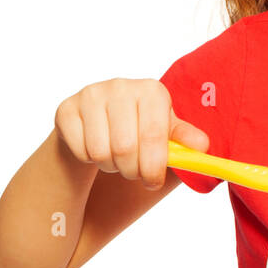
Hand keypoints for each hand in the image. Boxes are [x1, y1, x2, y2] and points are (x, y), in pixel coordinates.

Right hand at [54, 78, 209, 189]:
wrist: (99, 127)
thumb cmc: (140, 133)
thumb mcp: (167, 137)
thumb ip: (184, 140)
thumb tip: (202, 145)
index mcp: (151, 91)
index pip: (154, 137)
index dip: (154, 167)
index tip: (153, 181)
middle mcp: (120, 86)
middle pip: (125, 148)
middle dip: (132, 171)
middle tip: (133, 172)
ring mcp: (90, 95)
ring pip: (100, 152)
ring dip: (111, 166)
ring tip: (116, 159)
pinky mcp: (66, 109)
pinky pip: (80, 150)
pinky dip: (89, 161)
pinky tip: (95, 150)